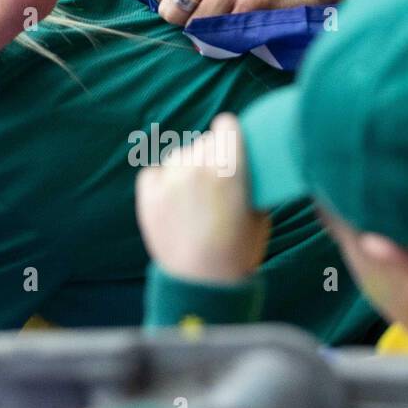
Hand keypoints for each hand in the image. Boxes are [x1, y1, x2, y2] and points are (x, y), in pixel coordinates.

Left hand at [134, 113, 269, 283]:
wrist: (202, 283)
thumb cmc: (238, 249)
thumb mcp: (259, 211)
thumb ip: (251, 178)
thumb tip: (246, 157)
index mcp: (229, 168)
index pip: (226, 124)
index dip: (231, 136)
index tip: (232, 147)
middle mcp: (197, 167)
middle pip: (205, 142)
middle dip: (212, 157)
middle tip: (216, 186)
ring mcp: (169, 180)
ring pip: (180, 156)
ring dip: (188, 169)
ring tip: (195, 201)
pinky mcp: (147, 194)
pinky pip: (156, 172)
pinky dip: (164, 182)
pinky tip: (176, 204)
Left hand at [145, 0, 339, 25]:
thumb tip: (159, 2)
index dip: (166, 0)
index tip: (186, 5)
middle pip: (170, 9)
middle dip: (185, 22)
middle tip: (210, 18)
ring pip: (195, 25)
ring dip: (210, 33)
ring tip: (231, 21)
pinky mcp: (253, 0)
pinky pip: (223, 33)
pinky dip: (230, 39)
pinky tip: (246, 26)